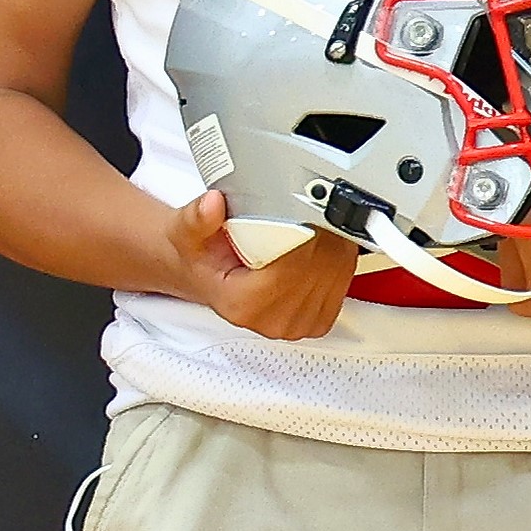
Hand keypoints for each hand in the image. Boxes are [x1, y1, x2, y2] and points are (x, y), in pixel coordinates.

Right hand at [168, 188, 357, 340]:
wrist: (206, 275)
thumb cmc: (202, 259)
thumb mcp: (187, 234)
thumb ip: (198, 218)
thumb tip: (212, 205)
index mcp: (243, 304)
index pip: (292, 266)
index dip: (301, 235)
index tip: (298, 213)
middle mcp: (272, 320)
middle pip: (318, 269)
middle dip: (318, 237)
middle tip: (304, 214)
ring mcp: (297, 325)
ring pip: (336, 275)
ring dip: (332, 248)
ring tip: (309, 231)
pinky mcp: (316, 322)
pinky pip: (343, 285)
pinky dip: (338, 263)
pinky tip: (318, 251)